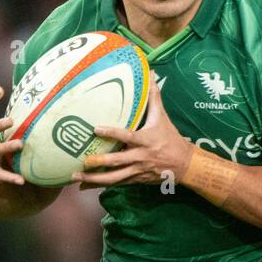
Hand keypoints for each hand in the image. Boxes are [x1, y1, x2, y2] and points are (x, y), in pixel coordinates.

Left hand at [72, 79, 192, 190]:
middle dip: (99, 162)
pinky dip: (100, 186)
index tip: (96, 129)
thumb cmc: (171, 138)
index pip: (127, 136)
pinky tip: (84, 187)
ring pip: (114, 178)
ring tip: (76, 178)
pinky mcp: (136, 180)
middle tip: (83, 161)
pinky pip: (117, 184)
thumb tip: (150, 74)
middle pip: (118, 161)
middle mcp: (140, 157)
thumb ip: (153, 97)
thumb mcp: (163, 117)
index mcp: (145, 140)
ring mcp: (137, 171)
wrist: (184, 165)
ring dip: (95, 179)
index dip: (112, 133)